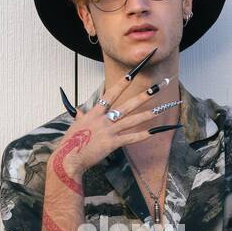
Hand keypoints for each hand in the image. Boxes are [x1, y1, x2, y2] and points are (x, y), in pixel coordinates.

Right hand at [51, 47, 183, 184]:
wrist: (69, 157)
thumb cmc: (71, 142)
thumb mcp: (76, 125)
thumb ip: (81, 116)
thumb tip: (80, 112)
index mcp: (95, 113)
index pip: (111, 93)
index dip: (123, 83)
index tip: (133, 73)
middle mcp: (104, 119)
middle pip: (128, 104)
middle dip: (144, 95)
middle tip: (158, 86)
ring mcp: (109, 131)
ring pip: (133, 120)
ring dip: (148, 114)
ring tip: (162, 108)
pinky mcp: (112, 143)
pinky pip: (130, 138)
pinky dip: (142, 135)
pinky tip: (154, 132)